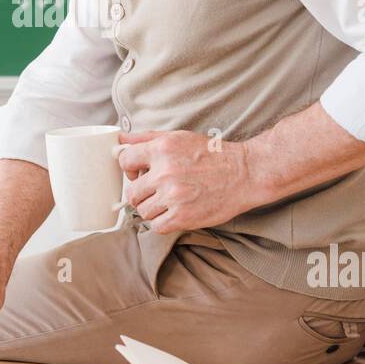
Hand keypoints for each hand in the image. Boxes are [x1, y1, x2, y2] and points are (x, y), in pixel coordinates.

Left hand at [114, 129, 260, 233]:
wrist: (245, 173)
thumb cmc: (211, 155)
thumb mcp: (179, 137)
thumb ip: (146, 138)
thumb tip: (119, 140)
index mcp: (162, 149)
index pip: (124, 161)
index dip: (129, 169)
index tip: (139, 173)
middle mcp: (165, 172)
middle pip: (131, 192)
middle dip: (141, 193)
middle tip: (157, 190)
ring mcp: (173, 196)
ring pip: (143, 211)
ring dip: (153, 208)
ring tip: (171, 200)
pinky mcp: (183, 217)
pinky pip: (157, 226)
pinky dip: (163, 222)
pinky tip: (176, 211)